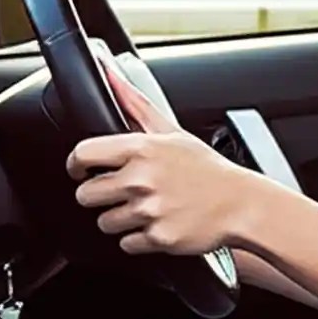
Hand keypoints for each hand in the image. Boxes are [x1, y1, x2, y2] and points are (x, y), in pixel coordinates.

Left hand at [66, 62, 252, 255]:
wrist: (240, 204)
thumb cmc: (206, 168)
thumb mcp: (172, 131)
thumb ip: (135, 104)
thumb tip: (110, 75)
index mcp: (141, 149)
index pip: (83, 154)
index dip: (77, 164)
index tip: (82, 170)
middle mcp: (141, 180)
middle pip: (85, 195)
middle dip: (99, 195)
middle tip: (122, 191)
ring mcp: (149, 211)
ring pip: (104, 222)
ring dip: (120, 218)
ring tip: (146, 207)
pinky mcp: (157, 238)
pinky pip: (126, 243)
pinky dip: (138, 238)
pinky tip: (157, 223)